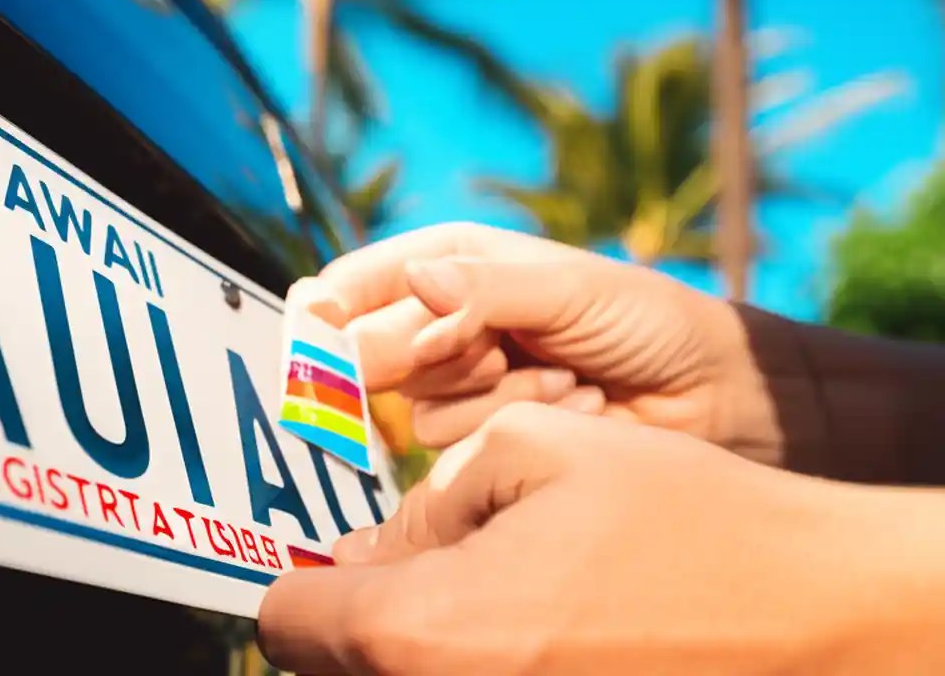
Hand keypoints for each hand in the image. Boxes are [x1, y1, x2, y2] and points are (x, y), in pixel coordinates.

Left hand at [258, 404, 944, 674]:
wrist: (814, 613)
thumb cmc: (684, 520)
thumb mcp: (536, 449)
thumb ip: (430, 496)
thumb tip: (375, 548)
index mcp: (422, 633)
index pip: (287, 619)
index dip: (302, 576)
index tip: (332, 556)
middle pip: (332, 666)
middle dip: (352, 615)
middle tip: (412, 564)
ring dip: (410, 641)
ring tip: (487, 587)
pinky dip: (469, 660)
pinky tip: (529, 624)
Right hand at [288, 223, 783, 462]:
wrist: (708, 393)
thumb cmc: (645, 321)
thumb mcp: (568, 289)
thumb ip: (486, 291)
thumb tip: (417, 285)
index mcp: (453, 263)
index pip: (359, 282)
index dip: (331, 310)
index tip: (320, 333)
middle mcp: (442, 322)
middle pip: (372, 352)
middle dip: (440, 356)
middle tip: (495, 352)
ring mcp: (460, 383)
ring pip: (417, 408)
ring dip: (495, 396)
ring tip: (564, 374)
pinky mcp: (481, 440)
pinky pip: (453, 448)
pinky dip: (516, 427)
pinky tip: (574, 403)